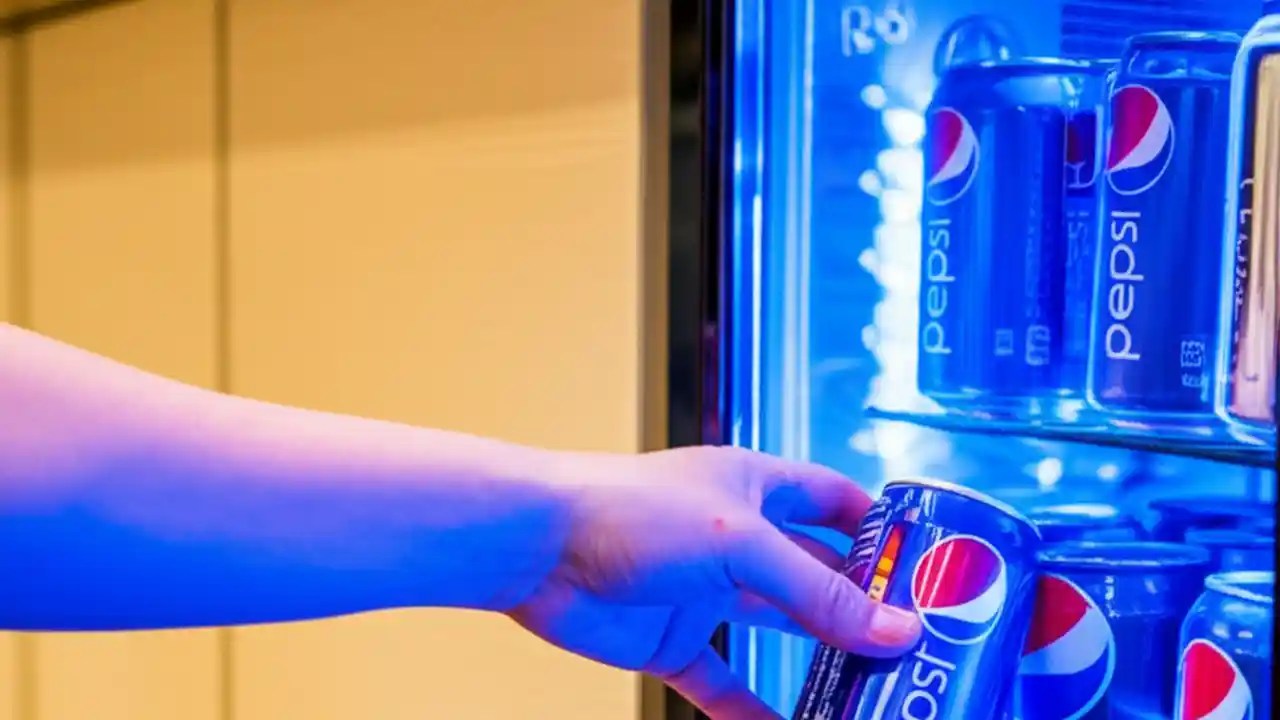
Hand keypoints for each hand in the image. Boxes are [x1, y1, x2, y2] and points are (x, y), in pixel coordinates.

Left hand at [508, 446, 920, 718]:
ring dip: (820, 662)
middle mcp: (736, 536)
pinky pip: (724, 683)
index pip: (837, 502)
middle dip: (862, 609)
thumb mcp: (739, 543)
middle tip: (915, 649)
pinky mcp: (671, 638)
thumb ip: (815, 591)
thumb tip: (896, 631)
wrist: (534, 547)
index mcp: (756, 486)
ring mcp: (705, 590)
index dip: (882, 531)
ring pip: (778, 631)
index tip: (932, 569)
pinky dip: (752, 713)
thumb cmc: (628, 510)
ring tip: (872, 695)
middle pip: (817, 574)